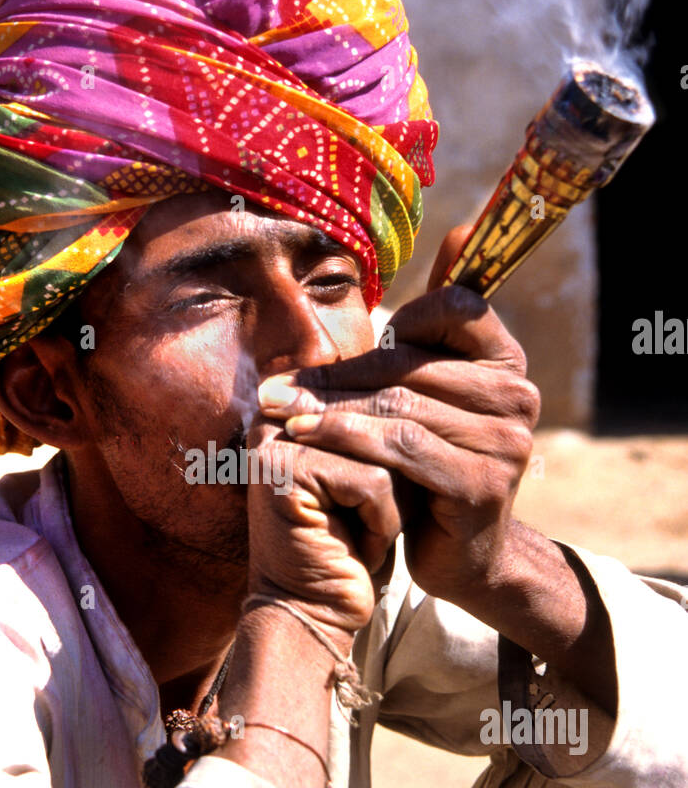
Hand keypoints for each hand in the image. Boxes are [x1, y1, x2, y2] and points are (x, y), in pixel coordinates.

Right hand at [243, 416, 398, 637]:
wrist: (318, 613)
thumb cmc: (352, 548)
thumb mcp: (374, 479)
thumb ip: (384, 431)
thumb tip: (436, 384)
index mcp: (294, 410)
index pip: (380, 400)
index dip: (404, 453)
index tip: (387, 501)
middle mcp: (275, 418)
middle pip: (383, 421)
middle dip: (400, 481)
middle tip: (383, 522)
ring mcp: (273, 442)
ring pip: (383, 451)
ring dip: (394, 506)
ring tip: (368, 535)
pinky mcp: (282, 472)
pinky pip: (374, 482)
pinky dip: (383, 524)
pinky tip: (360, 549)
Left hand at [256, 229, 540, 608]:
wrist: (461, 559)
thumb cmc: (431, 467)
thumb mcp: (431, 394)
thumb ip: (436, 325)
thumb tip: (464, 229)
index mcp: (508, 362)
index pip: (457, 307)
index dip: (403, 320)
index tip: (356, 347)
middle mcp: (518, 396)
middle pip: (409, 365)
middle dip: (333, 377)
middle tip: (270, 387)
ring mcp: (506, 441)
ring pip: (397, 406)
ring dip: (326, 409)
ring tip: (274, 413)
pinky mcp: (482, 483)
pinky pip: (400, 448)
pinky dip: (343, 440)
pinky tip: (301, 441)